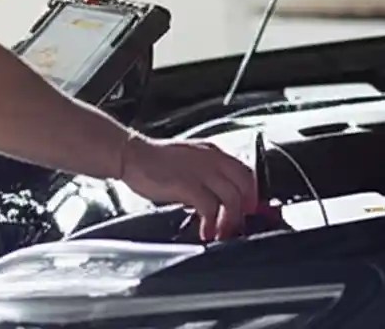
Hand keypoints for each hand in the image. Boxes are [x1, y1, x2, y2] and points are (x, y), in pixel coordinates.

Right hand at [119, 134, 257, 241]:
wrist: (133, 156)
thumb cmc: (156, 161)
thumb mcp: (189, 161)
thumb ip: (207, 175)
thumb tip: (218, 197)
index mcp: (213, 152)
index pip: (245, 171)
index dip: (251, 192)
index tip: (248, 209)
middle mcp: (212, 159)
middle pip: (245, 184)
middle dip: (246, 208)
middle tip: (238, 224)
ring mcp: (201, 172)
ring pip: (232, 198)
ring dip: (230, 220)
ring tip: (221, 233)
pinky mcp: (189, 185)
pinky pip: (210, 208)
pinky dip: (211, 224)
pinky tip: (206, 232)